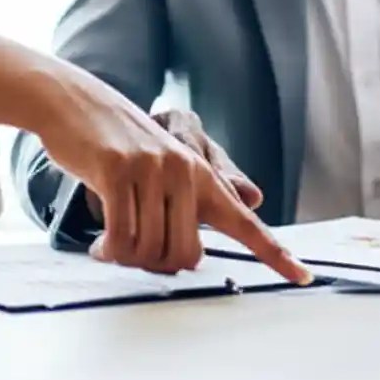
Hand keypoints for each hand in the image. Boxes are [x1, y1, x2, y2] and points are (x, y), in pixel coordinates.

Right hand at [36, 67, 310, 283]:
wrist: (76, 102)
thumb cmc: (118, 145)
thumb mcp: (161, 169)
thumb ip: (185, 207)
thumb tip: (193, 255)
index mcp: (202, 174)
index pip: (245, 222)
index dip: (274, 252)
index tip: (303, 277)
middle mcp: (185, 170)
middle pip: (185, 254)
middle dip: (157, 265)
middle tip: (135, 254)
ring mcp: (152, 168)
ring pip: (150, 249)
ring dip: (126, 257)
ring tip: (112, 244)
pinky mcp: (117, 170)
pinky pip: (121, 236)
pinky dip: (110, 250)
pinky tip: (101, 245)